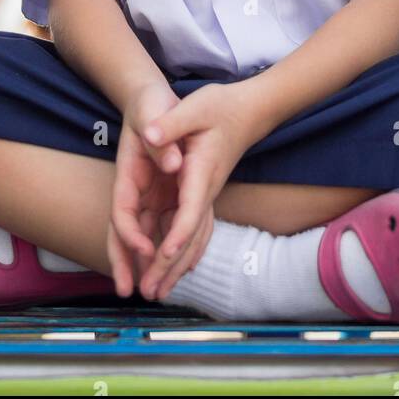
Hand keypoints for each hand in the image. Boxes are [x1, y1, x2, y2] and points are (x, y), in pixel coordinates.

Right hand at [106, 80, 186, 298]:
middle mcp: (133, 187)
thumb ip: (163, 134)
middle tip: (126, 291)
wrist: (152, 96)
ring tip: (151, 291)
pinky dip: (162, 244)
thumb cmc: (151, 102)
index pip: (122, 209)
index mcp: (129, 170)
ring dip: (142, 262)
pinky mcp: (158, 192)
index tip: (145, 249)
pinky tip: (173, 264)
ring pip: (140, 234)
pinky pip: (158, 224)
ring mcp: (145, 192)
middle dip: (123, 261)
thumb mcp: (155, 109)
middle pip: (123, 231)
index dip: (129, 233)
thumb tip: (173, 162)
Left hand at [135, 82, 258, 300]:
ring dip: (175, 266)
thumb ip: (172, 122)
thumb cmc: (221, 106)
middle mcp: (206, 190)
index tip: (163, 257)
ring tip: (157, 292)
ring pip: (192, 238)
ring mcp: (206, 194)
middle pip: (190, 235)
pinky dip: (184, 251)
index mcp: (202, 172)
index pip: (191, 210)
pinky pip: (194, 229)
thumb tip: (151, 135)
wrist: (250, 110)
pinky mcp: (203, 193)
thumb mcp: (196, 106)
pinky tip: (176, 269)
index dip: (177, 234)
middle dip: (169, 265)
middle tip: (149, 293)